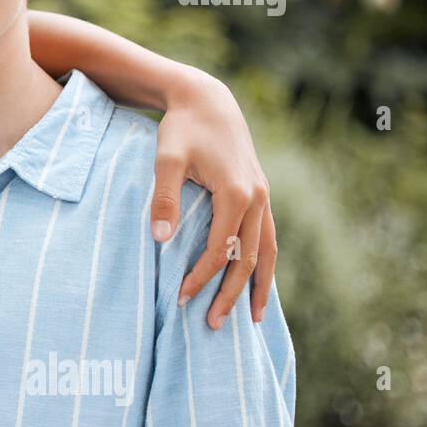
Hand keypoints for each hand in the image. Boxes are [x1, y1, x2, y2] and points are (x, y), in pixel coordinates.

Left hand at [151, 70, 275, 329]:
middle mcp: (257, 199)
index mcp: (236, 193)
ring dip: (258, 286)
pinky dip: (264, 263)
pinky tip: (257, 283)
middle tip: (213, 325)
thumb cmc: (181, 129)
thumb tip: (160, 240)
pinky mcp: (261, 195)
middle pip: (247, 258)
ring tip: (253, 319)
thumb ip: (163, 198)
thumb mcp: (166, 159)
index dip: (201, 277)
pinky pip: (267, 238)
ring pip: (266, 252)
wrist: (206, 101)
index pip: (220, 249)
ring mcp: (263, 197)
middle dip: (230, 294)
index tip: (182, 299)